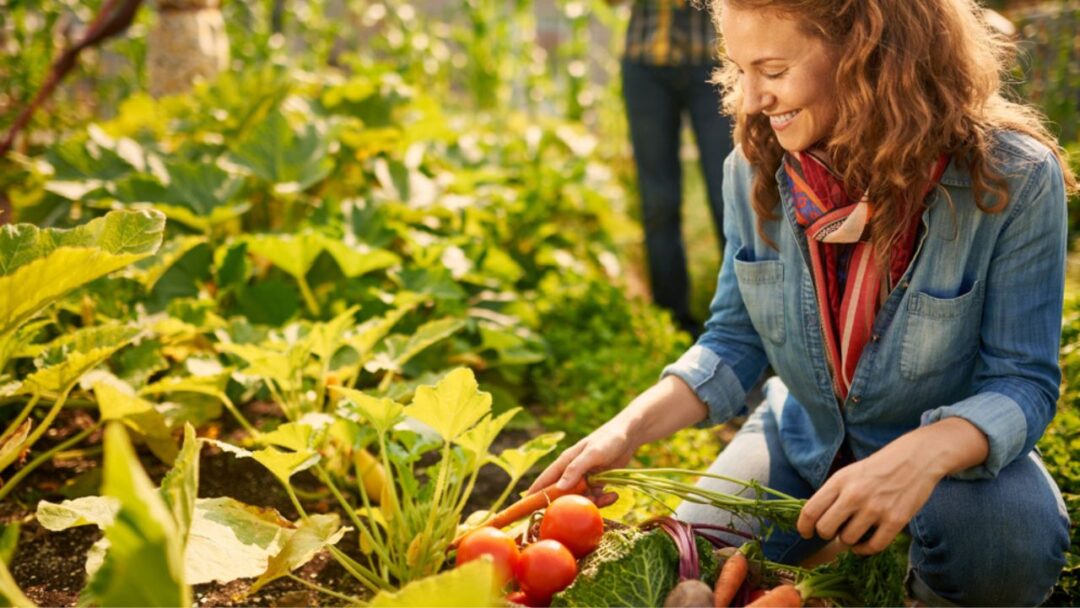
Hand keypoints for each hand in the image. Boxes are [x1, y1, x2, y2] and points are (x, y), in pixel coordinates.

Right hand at [527, 419, 637, 501]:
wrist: (630, 435)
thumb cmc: (608, 440)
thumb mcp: (592, 453)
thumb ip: (575, 469)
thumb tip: (559, 487)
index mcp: (565, 462)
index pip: (544, 480)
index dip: (534, 495)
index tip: (523, 510)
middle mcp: (572, 471)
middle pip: (563, 494)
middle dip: (571, 504)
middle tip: (582, 509)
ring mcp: (584, 477)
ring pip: (580, 498)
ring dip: (593, 502)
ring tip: (607, 496)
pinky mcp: (597, 481)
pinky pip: (595, 497)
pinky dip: (604, 499)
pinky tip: (614, 494)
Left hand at [795, 432, 943, 554]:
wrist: (916, 458)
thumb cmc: (879, 466)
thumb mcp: (849, 472)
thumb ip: (833, 493)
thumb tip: (816, 518)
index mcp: (839, 481)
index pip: (810, 510)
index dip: (803, 527)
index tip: (805, 533)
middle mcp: (854, 495)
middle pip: (825, 529)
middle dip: (825, 534)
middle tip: (832, 532)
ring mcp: (875, 509)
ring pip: (847, 540)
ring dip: (847, 540)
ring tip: (853, 532)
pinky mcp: (895, 520)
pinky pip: (873, 547)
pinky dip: (864, 550)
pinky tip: (863, 544)